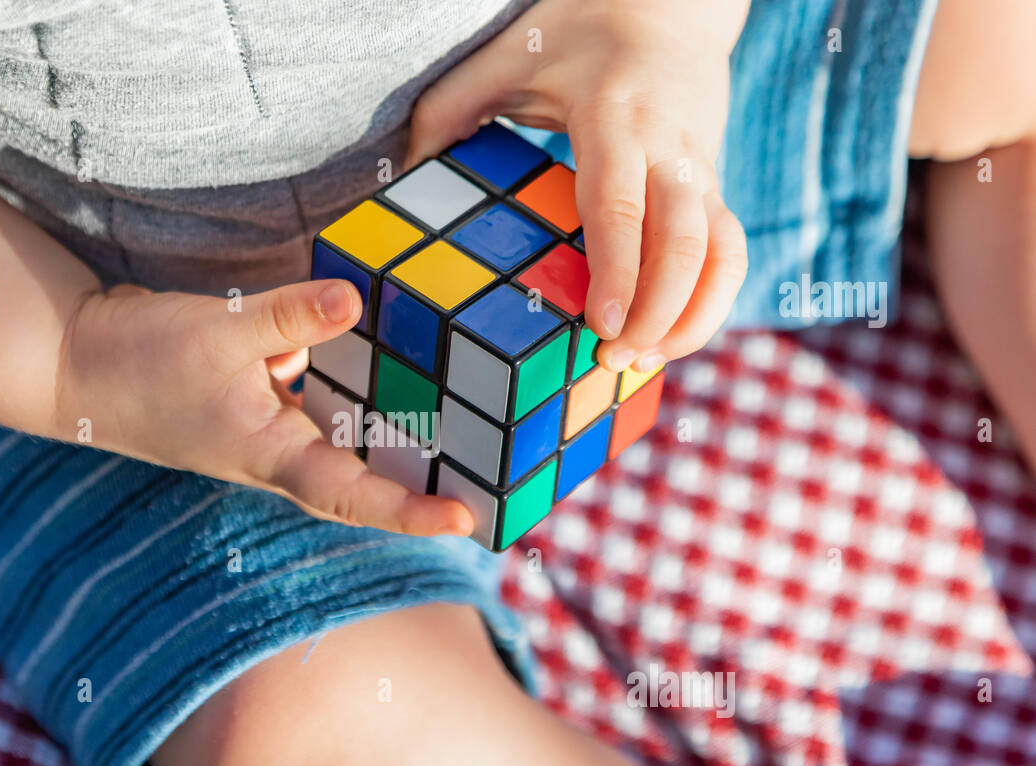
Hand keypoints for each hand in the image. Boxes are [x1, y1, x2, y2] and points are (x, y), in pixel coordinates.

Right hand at [54, 279, 473, 535]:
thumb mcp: (215, 335)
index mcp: (272, 456)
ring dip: (404, 424)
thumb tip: (357, 297)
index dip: (410, 513)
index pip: (353, 496)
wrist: (79, 361)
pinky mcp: (269, 392)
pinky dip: (362, 371)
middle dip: (431, 477)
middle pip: (371, 475)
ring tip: (476, 406)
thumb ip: (286, 317)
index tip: (467, 521)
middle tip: (502, 468)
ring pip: (354, 430)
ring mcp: (277, 423)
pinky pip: (329, 388)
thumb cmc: (136, 364)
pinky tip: (399, 337)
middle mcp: (284, 449)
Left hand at [407, 0, 750, 373]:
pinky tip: (672, 339)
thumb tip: (403, 170)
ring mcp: (701, 169)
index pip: (621, 204)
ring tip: (646, 363)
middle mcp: (668, 147)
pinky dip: (710, 302)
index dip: (617, 269)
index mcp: (614, 118)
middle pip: (682, 239)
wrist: (669, 7)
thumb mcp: (509, 54)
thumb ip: (452, 106)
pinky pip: (729, 252)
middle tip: (615, 359)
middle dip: (657, 310)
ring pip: (720, 251)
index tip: (603, 324)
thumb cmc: (577, 33)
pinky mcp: (715, 187)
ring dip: (691, 316)